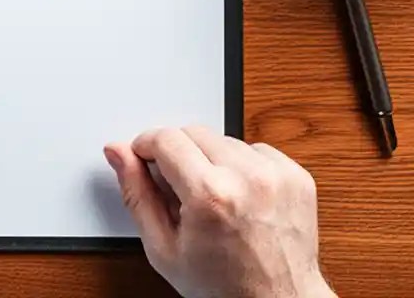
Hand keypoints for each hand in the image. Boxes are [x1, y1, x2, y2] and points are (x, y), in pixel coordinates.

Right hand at [104, 126, 334, 297]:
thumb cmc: (224, 286)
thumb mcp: (163, 248)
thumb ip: (136, 193)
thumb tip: (118, 153)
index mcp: (209, 195)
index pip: (165, 138)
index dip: (145, 146)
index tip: (144, 157)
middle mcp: (246, 178)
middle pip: (193, 132)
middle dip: (178, 154)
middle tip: (180, 190)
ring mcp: (275, 174)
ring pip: (224, 139)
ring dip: (211, 159)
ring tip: (214, 198)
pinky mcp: (295, 175)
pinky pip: (256, 149)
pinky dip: (242, 166)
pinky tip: (239, 196)